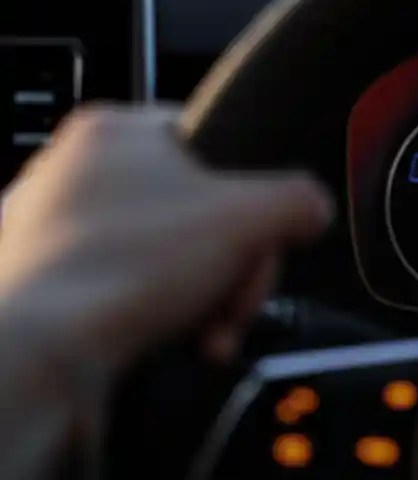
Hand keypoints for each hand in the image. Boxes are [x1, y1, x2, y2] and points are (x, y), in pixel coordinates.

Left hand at [0, 104, 333, 372]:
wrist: (44, 351)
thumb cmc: (126, 268)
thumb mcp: (254, 217)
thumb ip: (301, 199)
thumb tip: (312, 208)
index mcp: (115, 128)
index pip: (214, 143)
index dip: (252, 196)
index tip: (262, 237)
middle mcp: (73, 169)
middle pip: (195, 209)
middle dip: (230, 263)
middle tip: (236, 293)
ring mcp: (50, 227)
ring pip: (163, 255)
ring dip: (201, 294)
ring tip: (207, 325)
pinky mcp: (42, 282)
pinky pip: (125, 288)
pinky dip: (157, 313)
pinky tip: (173, 335)